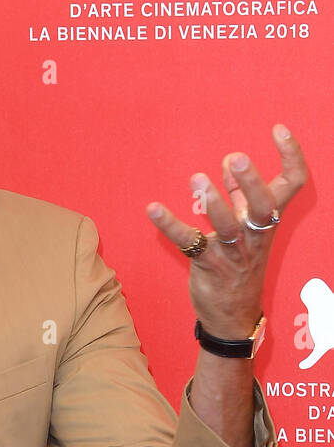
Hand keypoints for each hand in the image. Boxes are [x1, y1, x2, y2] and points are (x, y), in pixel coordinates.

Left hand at [145, 124, 307, 339]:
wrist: (233, 316)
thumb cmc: (240, 265)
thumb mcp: (247, 229)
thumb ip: (238, 195)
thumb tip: (228, 162)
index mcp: (268, 221)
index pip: (291, 185)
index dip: (291, 156)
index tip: (278, 130)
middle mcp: (256, 236)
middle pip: (265, 206)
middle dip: (251, 181)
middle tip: (236, 157)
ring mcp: (233, 253)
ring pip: (228, 226)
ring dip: (212, 202)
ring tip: (197, 179)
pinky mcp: (207, 266)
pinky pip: (189, 243)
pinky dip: (169, 224)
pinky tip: (153, 209)